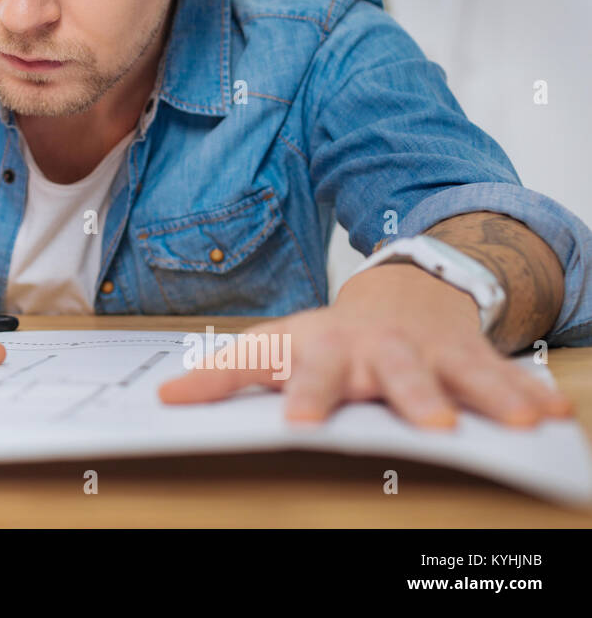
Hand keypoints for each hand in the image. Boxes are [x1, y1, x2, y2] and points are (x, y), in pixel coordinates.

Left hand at [157, 263, 573, 427]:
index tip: (291, 423)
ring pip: (444, 373)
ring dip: (471, 395)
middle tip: (418, 424)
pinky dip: (522, 392)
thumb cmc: (330, 335)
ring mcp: (419, 350)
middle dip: (401, 394)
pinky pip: (496, 374)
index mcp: (314, 345)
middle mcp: (367, 347)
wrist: (405, 290)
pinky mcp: (464, 356)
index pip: (283, 362)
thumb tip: (166, 402)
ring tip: (503, 423)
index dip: (280, 386)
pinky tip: (548, 413)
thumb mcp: (278, 344)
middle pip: (378, 370)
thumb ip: (226, 376)